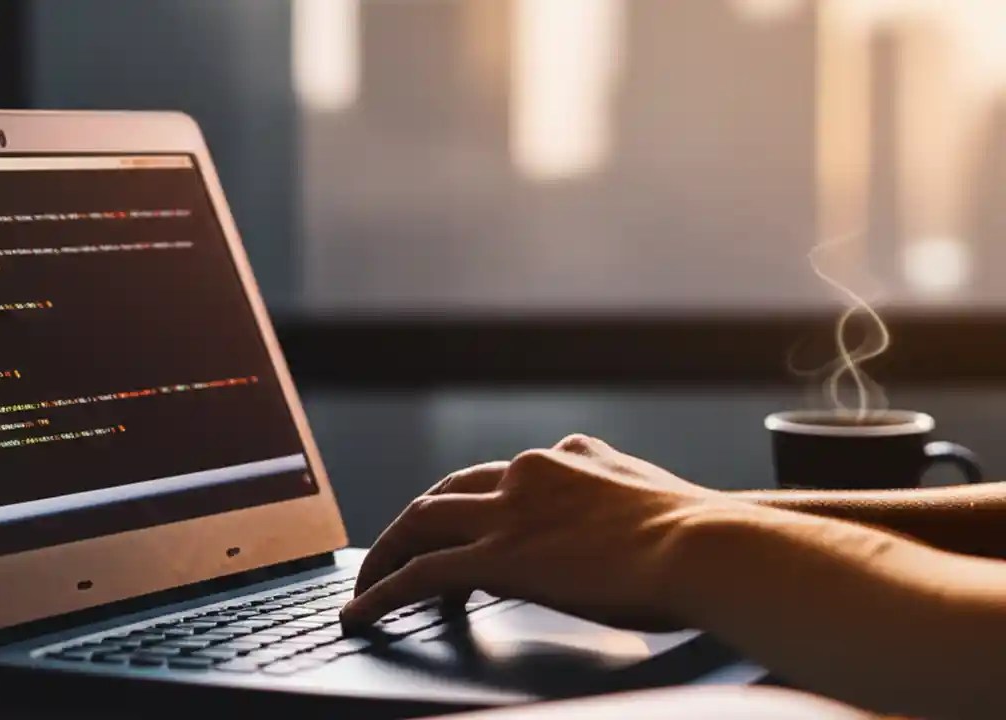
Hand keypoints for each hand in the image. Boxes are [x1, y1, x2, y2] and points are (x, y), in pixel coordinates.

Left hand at [341, 434, 727, 630]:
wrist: (708, 546)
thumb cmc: (704, 537)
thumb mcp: (655, 498)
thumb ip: (619, 496)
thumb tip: (625, 516)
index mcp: (568, 457)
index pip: (500, 475)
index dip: (473, 503)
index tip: (463, 527)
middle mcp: (528, 472)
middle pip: (448, 490)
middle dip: (416, 521)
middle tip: (395, 552)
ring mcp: (509, 513)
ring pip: (420, 523)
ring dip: (385, 553)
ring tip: (364, 586)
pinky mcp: (497, 557)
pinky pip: (419, 573)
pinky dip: (381, 591)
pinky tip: (361, 613)